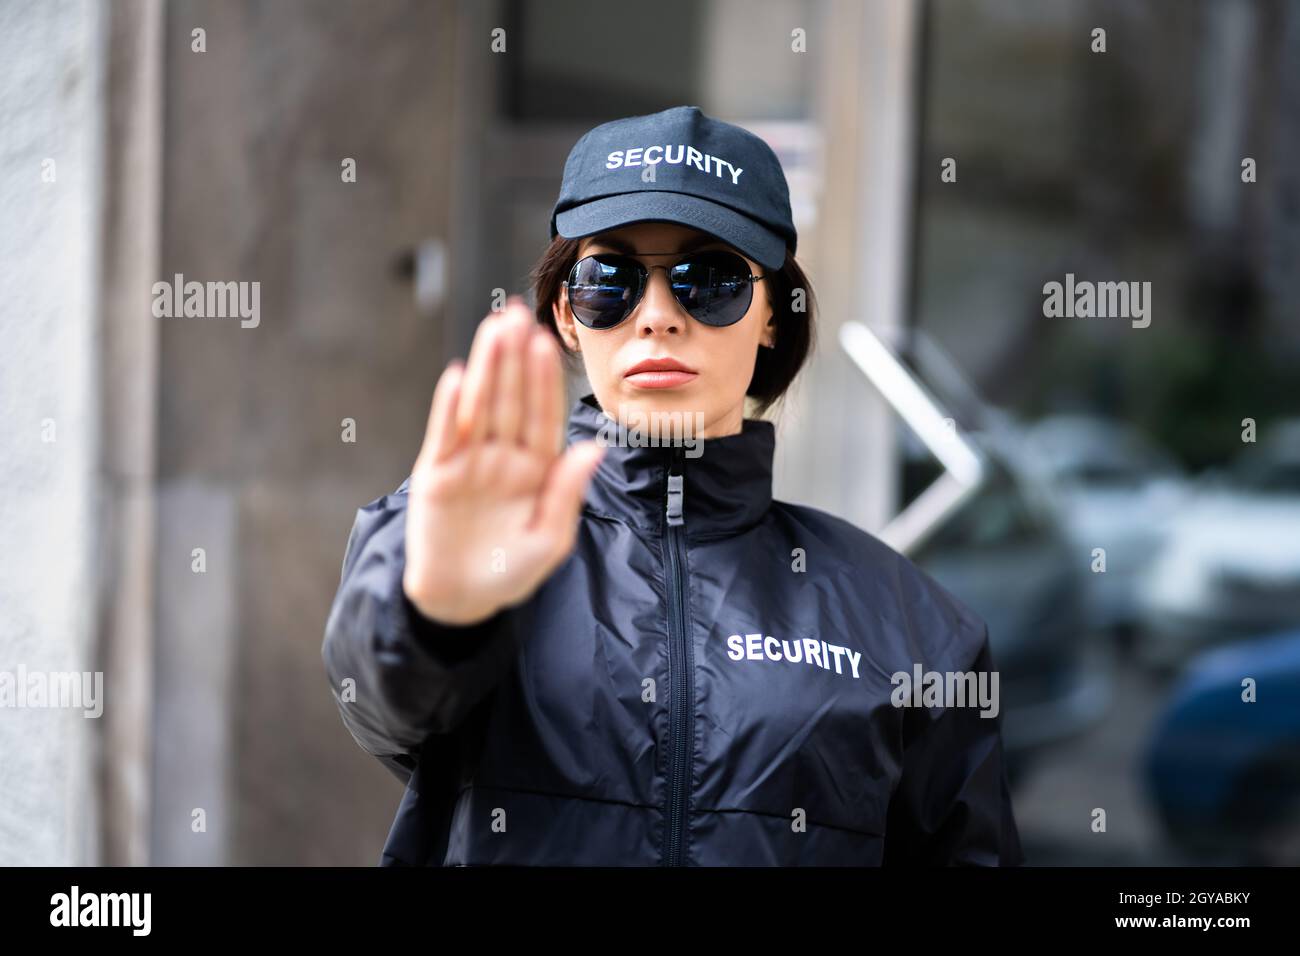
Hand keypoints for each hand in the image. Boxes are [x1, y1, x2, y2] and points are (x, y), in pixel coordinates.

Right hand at [401, 297, 604, 625]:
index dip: (544, 380)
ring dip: (486, 367)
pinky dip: (449, 407)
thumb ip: (567, 494)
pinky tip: (456, 376)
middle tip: (517, 313)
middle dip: (514, 357)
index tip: (548, 343)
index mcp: (536, 468)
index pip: (543, 415)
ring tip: (492, 329)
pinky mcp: (437, 475)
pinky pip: (445, 435)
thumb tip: (593, 449)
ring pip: (479, 406)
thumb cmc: (510, 572)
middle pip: (510, 399)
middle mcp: (503, 457)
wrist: (461, 601)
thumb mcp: (549, 541)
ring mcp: (469, 463)